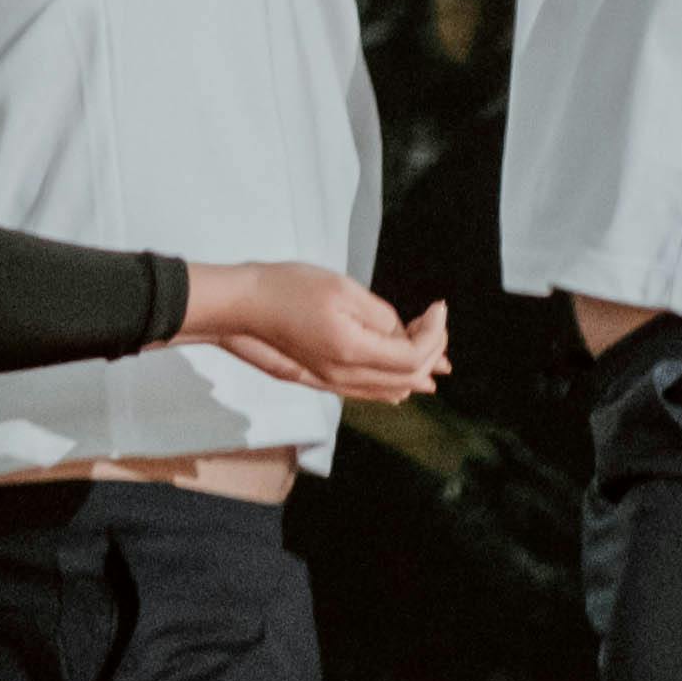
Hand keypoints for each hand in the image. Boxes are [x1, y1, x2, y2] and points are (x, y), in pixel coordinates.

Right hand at [192, 268, 449, 403]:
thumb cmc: (288, 288)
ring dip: (416, 373)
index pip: (412, 357)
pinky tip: (401, 384)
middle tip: (437, 323)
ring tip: (437, 361)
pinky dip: (392, 385)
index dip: (434, 334)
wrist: (242, 306)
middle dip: (431, 352)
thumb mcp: (341, 288)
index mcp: (351, 352)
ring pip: (387, 390)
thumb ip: (378, 314)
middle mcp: (344, 376)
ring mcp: (331, 382)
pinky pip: (366, 392)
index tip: (438, 306)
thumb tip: (401, 332)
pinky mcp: (321, 379)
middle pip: (405, 378)